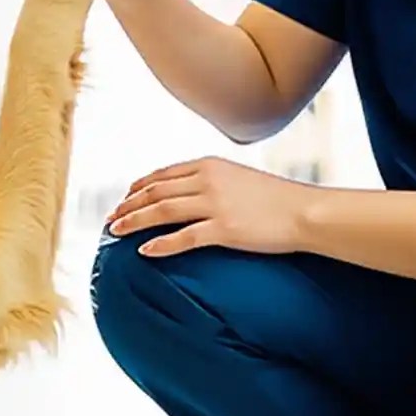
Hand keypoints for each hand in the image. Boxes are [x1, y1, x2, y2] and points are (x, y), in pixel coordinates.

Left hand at [106, 157, 320, 256]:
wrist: (305, 212)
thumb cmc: (276, 199)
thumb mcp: (239, 178)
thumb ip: (213, 181)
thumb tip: (191, 193)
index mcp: (210, 164)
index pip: (163, 173)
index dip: (139, 186)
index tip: (124, 197)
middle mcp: (208, 180)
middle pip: (156, 191)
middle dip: (129, 204)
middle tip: (111, 218)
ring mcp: (215, 204)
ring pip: (162, 211)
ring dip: (134, 221)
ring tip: (116, 232)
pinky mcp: (224, 229)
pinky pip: (183, 238)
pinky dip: (160, 244)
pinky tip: (143, 251)